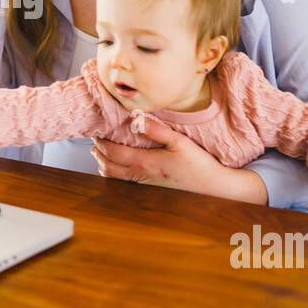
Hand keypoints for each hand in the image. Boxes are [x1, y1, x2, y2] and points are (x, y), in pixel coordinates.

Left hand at [91, 112, 224, 189]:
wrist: (211, 185)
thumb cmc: (198, 163)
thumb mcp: (179, 141)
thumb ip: (156, 129)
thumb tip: (136, 119)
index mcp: (145, 163)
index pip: (113, 153)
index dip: (101, 143)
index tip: (96, 132)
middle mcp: (141, 175)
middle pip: (108, 167)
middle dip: (99, 154)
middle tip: (95, 142)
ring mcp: (145, 184)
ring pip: (114, 178)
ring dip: (104, 165)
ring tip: (102, 153)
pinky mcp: (151, 187)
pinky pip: (125, 182)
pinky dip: (115, 174)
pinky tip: (120, 166)